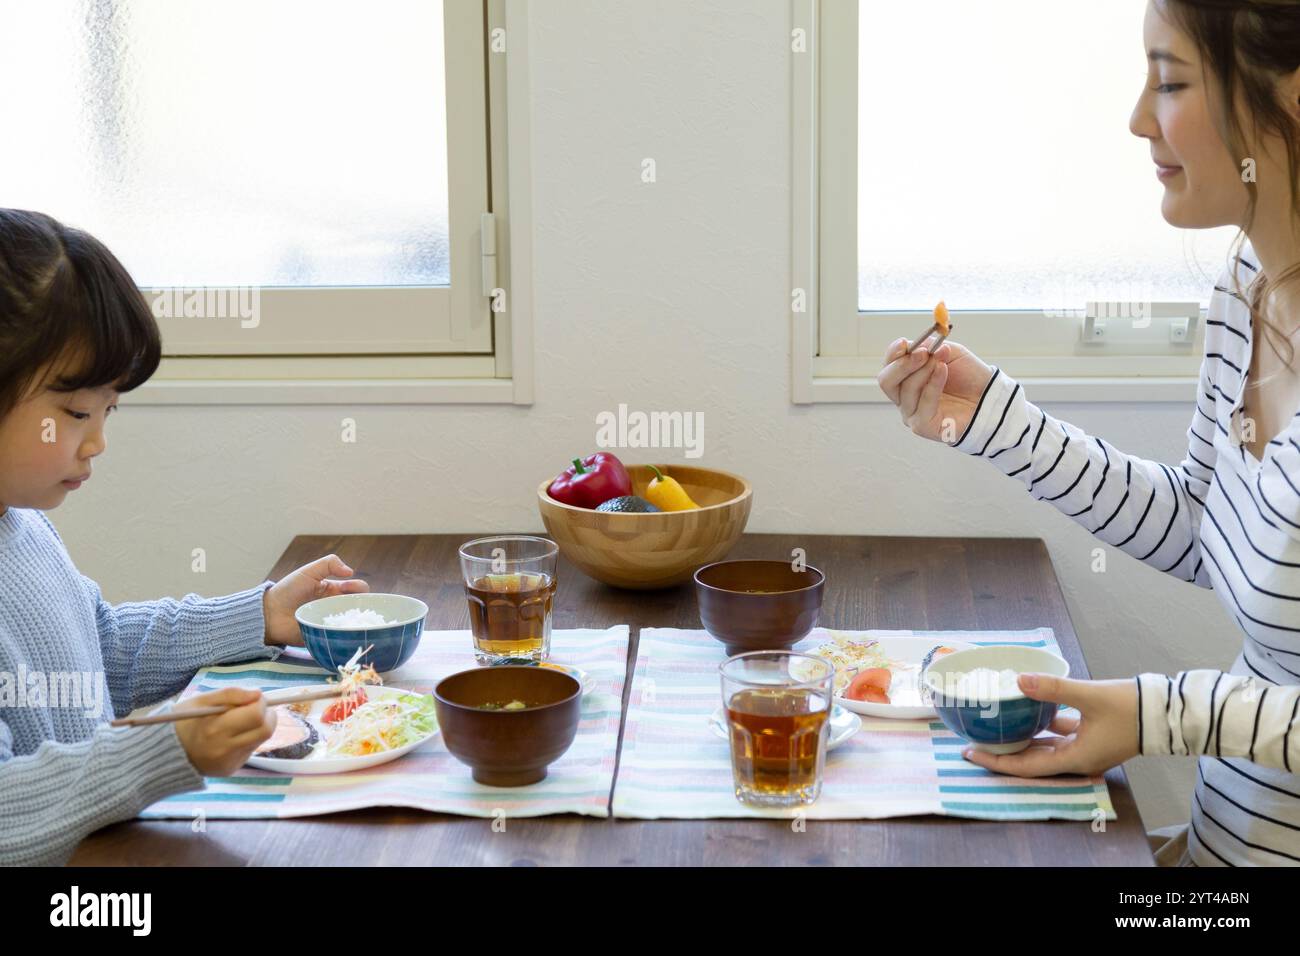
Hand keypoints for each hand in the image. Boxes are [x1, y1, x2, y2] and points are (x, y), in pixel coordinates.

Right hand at [173, 687, 276, 775]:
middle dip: (266, 714)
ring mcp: (229, 762)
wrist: (164, 754)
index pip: (257, 715)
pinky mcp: (230, 770)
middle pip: (266, 730)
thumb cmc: (183, 722)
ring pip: (260, 740)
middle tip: (253, 708)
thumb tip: (258, 694)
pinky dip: (247, 739)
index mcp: (216, 729)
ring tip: (237, 722)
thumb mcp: (201, 700)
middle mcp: (224, 749)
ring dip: (257, 727)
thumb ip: (231, 694)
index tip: (252, 698)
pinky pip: (249, 750)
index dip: (260, 703)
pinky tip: (229, 737)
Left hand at [262, 554, 368, 646]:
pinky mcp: (326, 636)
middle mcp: (336, 607)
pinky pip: (341, 636)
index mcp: (334, 591)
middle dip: (363, 604)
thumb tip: (350, 571)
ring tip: (352, 619)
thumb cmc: (288, 590)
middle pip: (359, 606)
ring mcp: (332, 623)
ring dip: (356, 620)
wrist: (270, 614)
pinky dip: (347, 634)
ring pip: (353, 622)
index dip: (359, 587)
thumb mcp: (308, 571)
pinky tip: (346, 631)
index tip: (348, 587)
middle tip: (353, 604)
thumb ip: (329, 564)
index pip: (356, 589)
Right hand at [877, 337, 993, 442]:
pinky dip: (933, 385)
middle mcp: (904, 397)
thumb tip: (912, 345)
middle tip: (923, 352)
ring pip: (906, 390)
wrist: (989, 396)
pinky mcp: (922, 426)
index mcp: (906, 378)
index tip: (904, 343)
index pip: (888, 366)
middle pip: (887, 381)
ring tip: (942, 361)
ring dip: (924, 371)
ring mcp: (911, 413)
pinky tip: (943, 371)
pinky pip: (922, 404)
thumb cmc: (967, 376)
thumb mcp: (948, 352)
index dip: (893, 354)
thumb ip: (928, 347)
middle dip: (903, 364)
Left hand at [960, 673, 1139, 777]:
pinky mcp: (1092, 737)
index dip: (997, 763)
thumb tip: (1019, 679)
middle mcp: (1077, 760)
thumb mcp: (1089, 695)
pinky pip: (1059, 736)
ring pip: (1045, 748)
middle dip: (1003, 753)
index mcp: (1075, 759)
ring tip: (996, 727)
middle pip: (1032, 761)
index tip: (972, 754)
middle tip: (976, 741)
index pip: (1027, 767)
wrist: (1168, 712)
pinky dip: (1042, 727)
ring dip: (1021, 740)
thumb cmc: (1132, 708)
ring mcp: (1085, 749)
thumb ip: (1053, 688)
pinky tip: (1028, 711)